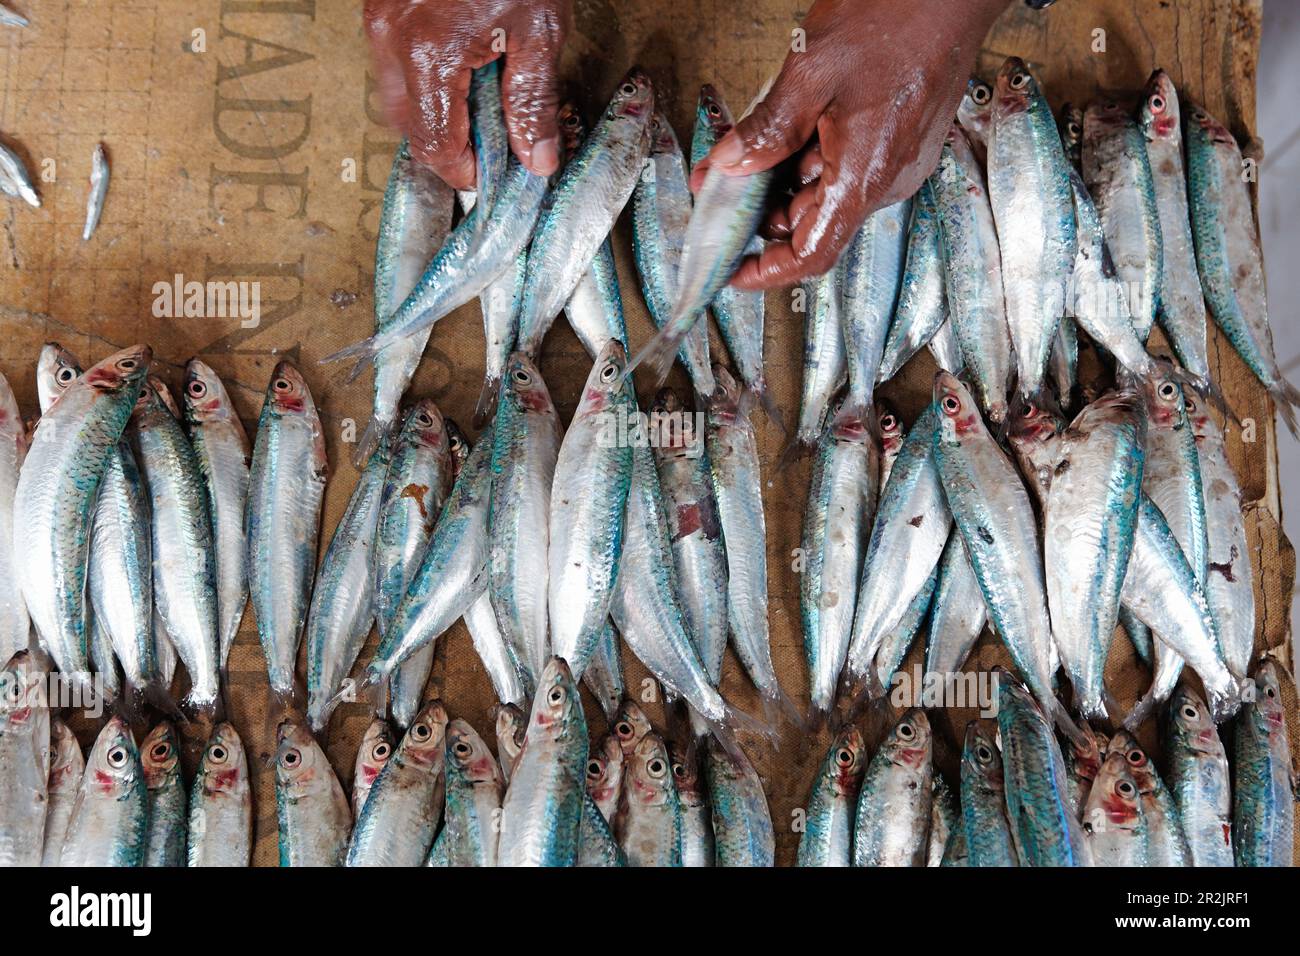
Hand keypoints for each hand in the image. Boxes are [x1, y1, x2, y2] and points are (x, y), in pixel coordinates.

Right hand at [364, 0, 571, 188]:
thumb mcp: (540, 31)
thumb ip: (534, 103)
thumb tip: (536, 159)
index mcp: (431, 53)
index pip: (435, 144)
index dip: (465, 170)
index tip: (493, 173)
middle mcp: (392, 38)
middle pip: (409, 126)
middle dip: (447, 143)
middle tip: (490, 142)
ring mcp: (380, 18)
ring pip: (398, 95)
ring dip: (435, 111)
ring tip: (480, 101)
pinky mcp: (381, 3)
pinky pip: (395, 61)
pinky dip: (426, 78)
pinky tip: (463, 67)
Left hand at [692, 0, 1008, 289]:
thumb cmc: (896, 17)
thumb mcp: (809, 73)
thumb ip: (765, 130)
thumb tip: (728, 167)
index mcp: (864, 175)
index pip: (812, 255)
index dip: (767, 272)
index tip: (733, 272)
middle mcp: (887, 180)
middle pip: (813, 224)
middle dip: (762, 211)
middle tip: (721, 185)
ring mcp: (898, 164)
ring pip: (828, 195)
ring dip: (785, 180)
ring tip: (755, 140)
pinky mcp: (901, 145)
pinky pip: (848, 170)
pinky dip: (811, 159)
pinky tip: (794, 124)